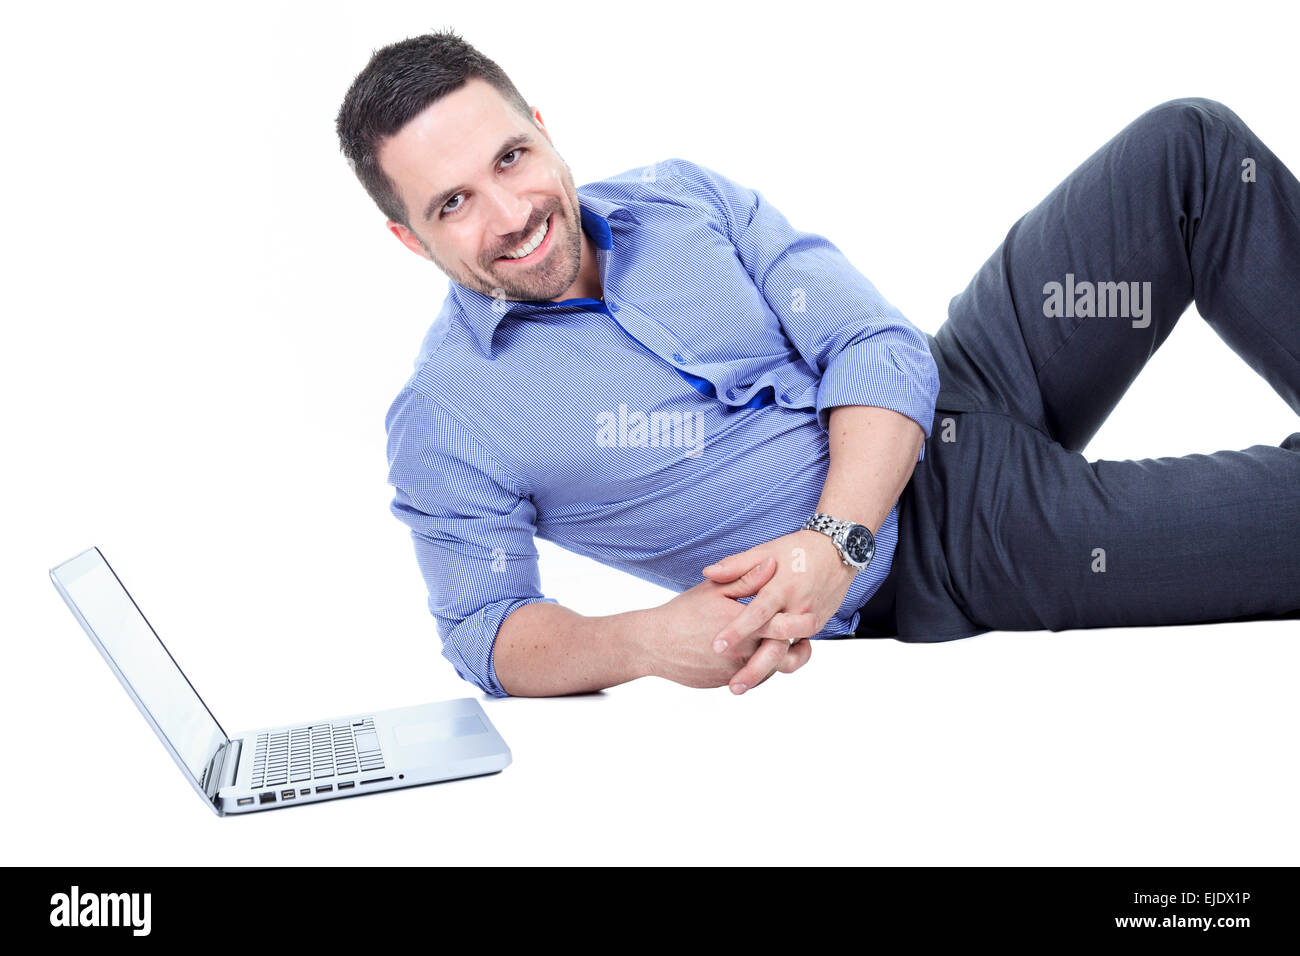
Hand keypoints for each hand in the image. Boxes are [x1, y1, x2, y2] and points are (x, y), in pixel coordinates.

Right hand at [643, 556, 812, 689]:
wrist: (652, 645)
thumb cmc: (682, 613)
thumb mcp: (714, 590)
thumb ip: (746, 578)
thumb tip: (772, 564)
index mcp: (745, 625)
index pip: (783, 625)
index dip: (800, 621)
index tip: (812, 616)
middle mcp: (744, 652)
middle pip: (781, 654)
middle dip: (797, 651)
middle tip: (805, 641)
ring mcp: (735, 671)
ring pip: (767, 668)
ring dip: (777, 660)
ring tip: (784, 648)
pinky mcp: (725, 682)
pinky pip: (750, 679)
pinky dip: (758, 670)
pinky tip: (757, 658)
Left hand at [701, 529, 856, 693]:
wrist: (839, 550)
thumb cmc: (798, 549)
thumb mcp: (766, 550)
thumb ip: (737, 565)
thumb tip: (708, 572)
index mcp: (782, 588)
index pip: (757, 613)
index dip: (737, 631)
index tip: (717, 647)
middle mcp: (798, 608)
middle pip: (776, 644)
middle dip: (755, 668)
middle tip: (733, 686)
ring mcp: (810, 620)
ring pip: (789, 653)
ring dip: (768, 671)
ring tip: (743, 685)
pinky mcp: (817, 626)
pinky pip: (798, 650)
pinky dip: (781, 663)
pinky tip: (762, 673)